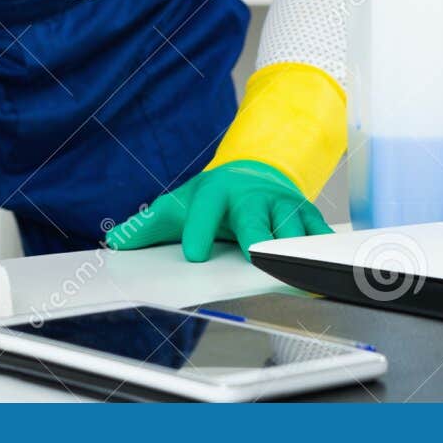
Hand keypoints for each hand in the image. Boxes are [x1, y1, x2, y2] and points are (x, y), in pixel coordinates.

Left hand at [104, 160, 333, 261]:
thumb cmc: (213, 198)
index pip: (206, 208)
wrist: (252, 173)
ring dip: (294, 245)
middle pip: (255, 215)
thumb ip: (147, 226)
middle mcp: (252, 195)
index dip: (199, 230)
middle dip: (256, 235)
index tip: (194, 254)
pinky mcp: (305, 214)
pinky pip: (317, 230)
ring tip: (295, 269)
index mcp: (217, 191)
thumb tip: (116, 242)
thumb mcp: (178, 206)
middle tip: (254, 255)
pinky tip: (325, 267)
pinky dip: (322, 248)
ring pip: (291, 223)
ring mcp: (281, 204)